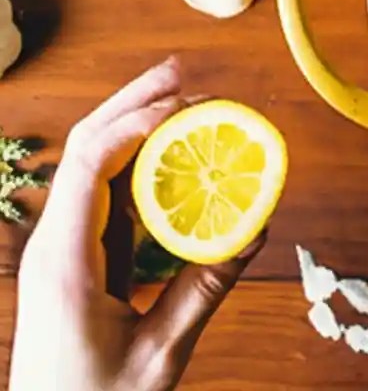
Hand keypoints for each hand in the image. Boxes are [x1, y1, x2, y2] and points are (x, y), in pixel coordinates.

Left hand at [9, 57, 262, 390]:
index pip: (92, 163)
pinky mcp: (74, 261)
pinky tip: (172, 157)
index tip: (187, 102)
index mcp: (65, 260)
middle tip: (182, 71)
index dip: (137, 122)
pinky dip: (139, 167)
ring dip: (136, 127)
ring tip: (182, 97)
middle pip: (86, 148)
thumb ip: (205, 290)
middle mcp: (54, 244)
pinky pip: (105, 199)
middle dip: (133, 103)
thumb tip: (255, 233)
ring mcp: (60, 250)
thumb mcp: (158, 354)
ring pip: (93, 167)